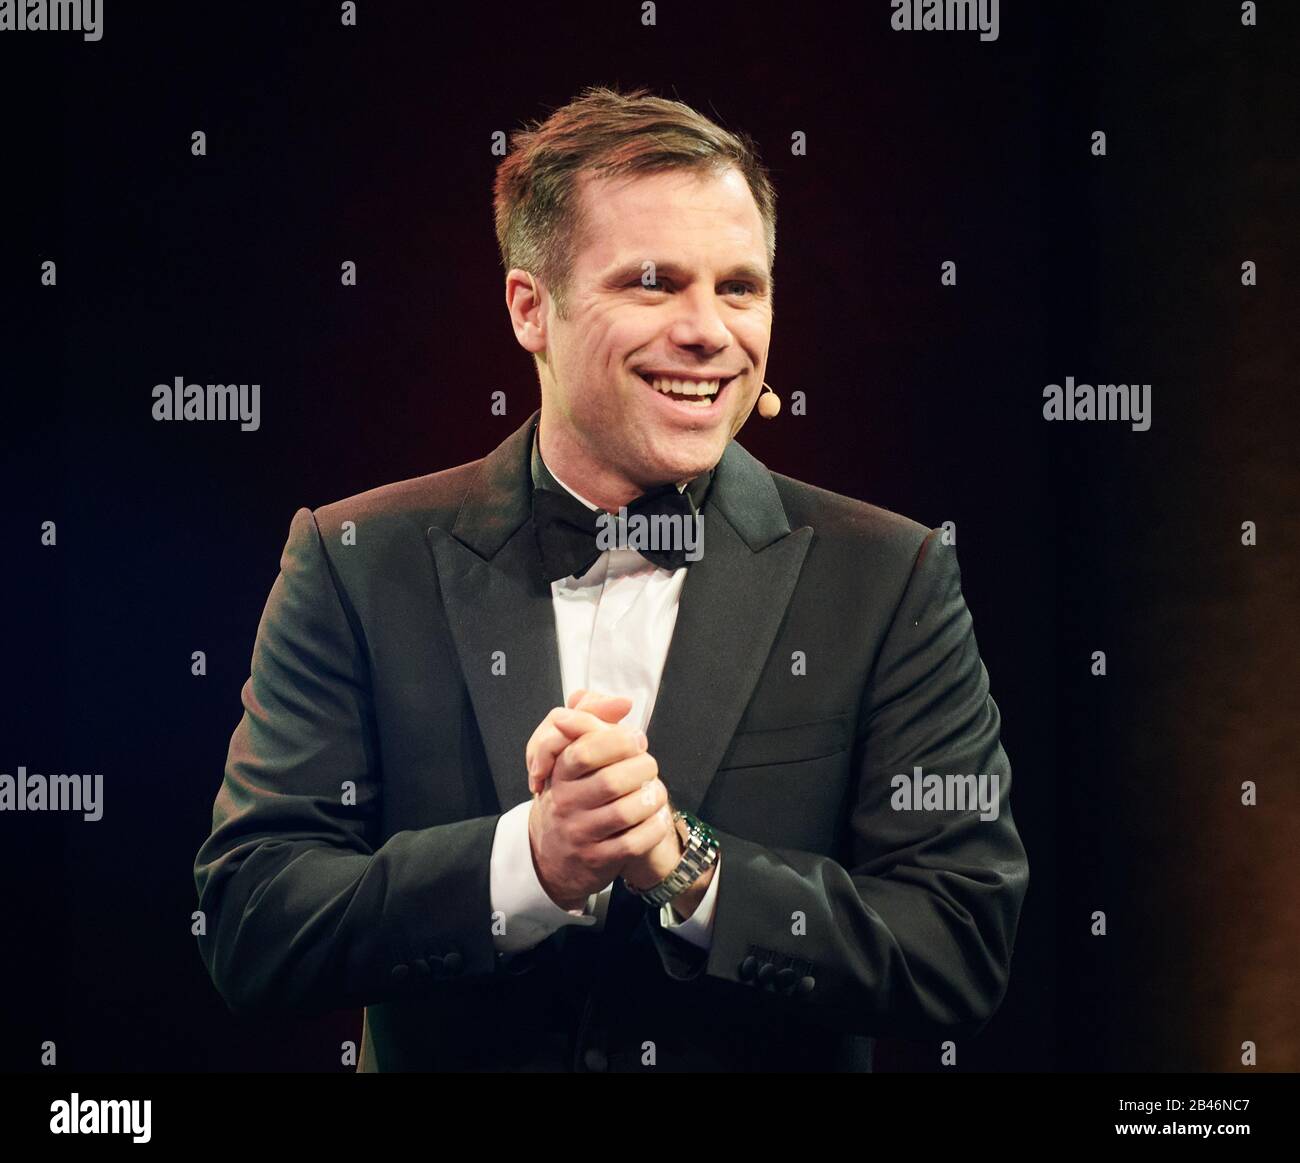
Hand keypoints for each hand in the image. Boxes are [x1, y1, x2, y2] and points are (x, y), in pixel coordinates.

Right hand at [524, 691, 673, 909]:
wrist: (554, 854)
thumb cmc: (573, 794)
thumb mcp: (571, 756)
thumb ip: (592, 720)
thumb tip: (624, 701)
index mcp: (559, 774)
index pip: (584, 751)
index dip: (619, 741)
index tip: (637, 739)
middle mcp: (566, 803)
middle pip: (611, 781)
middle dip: (642, 768)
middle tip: (650, 766)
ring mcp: (580, 834)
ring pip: (626, 812)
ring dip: (652, 798)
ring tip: (656, 791)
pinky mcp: (598, 859)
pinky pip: (635, 842)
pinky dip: (654, 827)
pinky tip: (657, 817)